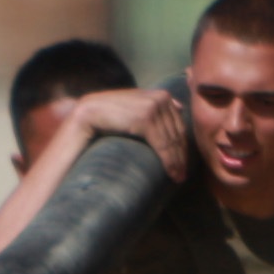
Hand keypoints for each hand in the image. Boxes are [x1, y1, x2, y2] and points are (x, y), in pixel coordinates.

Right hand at [68, 85, 191, 177]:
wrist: (89, 112)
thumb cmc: (111, 113)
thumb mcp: (137, 105)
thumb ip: (156, 105)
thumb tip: (180, 107)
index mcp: (162, 95)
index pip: (179, 124)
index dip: (182, 145)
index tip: (184, 163)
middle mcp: (161, 98)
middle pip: (177, 133)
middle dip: (181, 155)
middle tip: (183, 175)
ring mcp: (154, 107)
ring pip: (171, 141)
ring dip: (177, 162)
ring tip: (178, 178)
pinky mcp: (146, 118)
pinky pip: (163, 144)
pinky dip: (169, 161)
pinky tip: (172, 173)